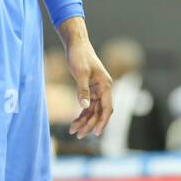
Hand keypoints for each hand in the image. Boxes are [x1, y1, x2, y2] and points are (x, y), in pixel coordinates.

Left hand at [62, 24, 112, 138]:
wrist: (76, 45)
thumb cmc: (79, 56)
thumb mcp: (80, 73)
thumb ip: (82, 90)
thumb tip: (85, 106)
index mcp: (105, 85)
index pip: (107, 108)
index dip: (103, 121)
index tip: (95, 133)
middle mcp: (104, 89)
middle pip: (100, 112)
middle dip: (90, 124)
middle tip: (78, 135)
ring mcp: (97, 90)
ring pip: (93, 111)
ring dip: (85, 121)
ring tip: (73, 131)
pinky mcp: (90, 89)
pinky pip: (88, 106)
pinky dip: (82, 114)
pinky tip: (75, 122)